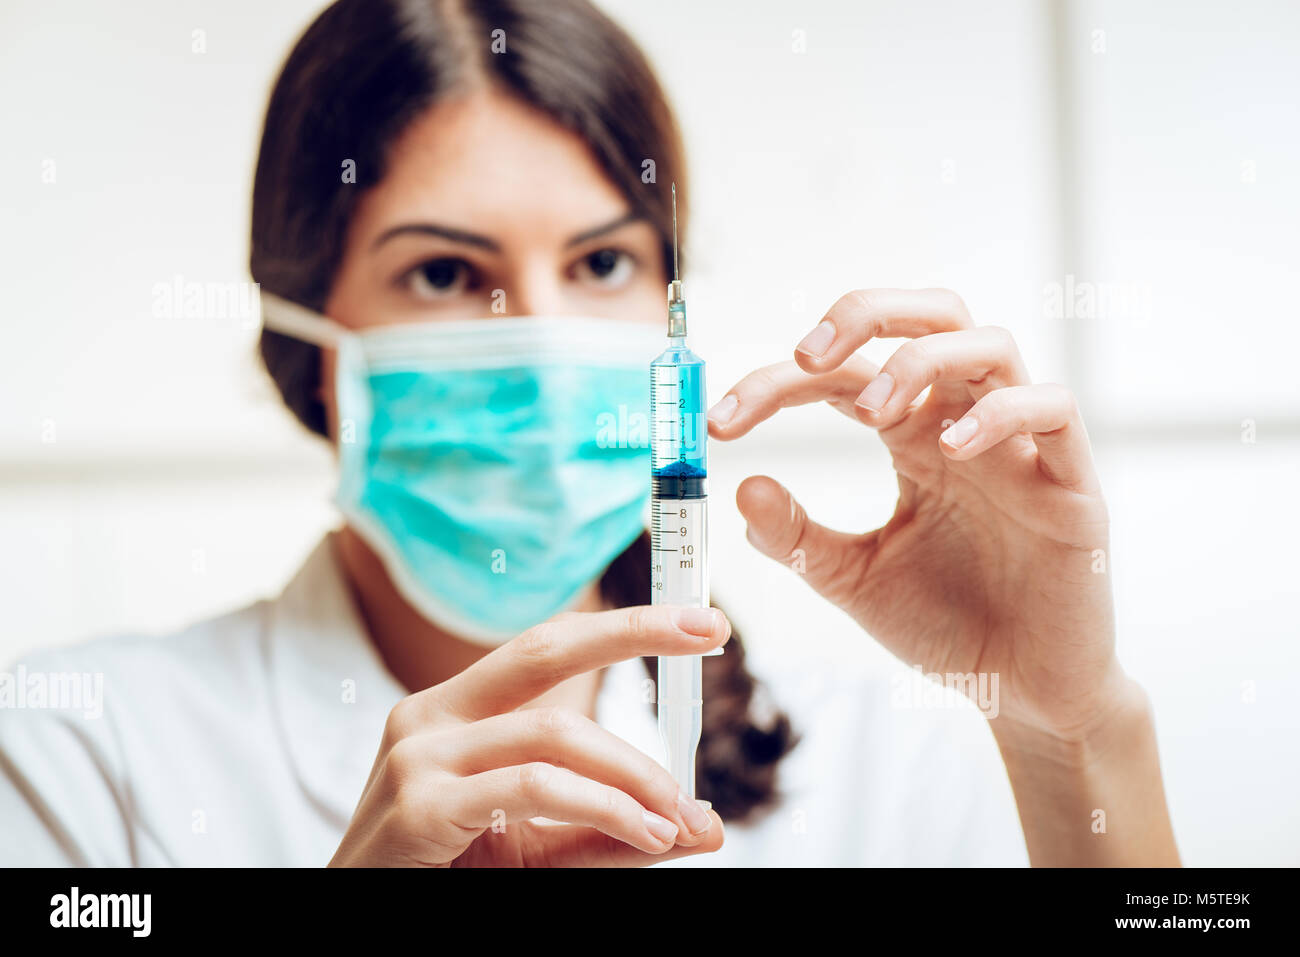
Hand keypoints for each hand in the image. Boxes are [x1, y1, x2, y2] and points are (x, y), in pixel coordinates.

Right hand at [330, 606, 727, 866]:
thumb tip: (706, 824)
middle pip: (542, 650)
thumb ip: (616, 831)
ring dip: (634, 773)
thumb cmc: (448, 880)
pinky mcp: (418, 806)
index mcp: (454, 712)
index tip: (697, 620)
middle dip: (632, 631)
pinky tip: (644, 830)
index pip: (544, 648)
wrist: (361, 927)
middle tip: (711, 631)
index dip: (621, 626)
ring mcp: (417, 757)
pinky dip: (604, 806)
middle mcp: (429, 718)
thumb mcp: (540, 849)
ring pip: (553, 734)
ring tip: (679, 813)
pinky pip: (535, 786)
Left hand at [708, 288, 1120, 740]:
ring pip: (991, 344)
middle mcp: (964, 422)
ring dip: (921, 360)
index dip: (778, 384)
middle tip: (807, 355)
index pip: (844, 376)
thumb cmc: (943, 623)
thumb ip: (797, 537)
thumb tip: (741, 485)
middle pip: (932, 314)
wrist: (1019, 692)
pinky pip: (1054, 410)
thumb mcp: (851, 577)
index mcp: (912, 436)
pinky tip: (950, 448)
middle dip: (865, 312)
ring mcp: (1021, 447)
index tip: (721, 425)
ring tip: (872, 410)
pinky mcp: (1072, 483)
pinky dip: (1001, 413)